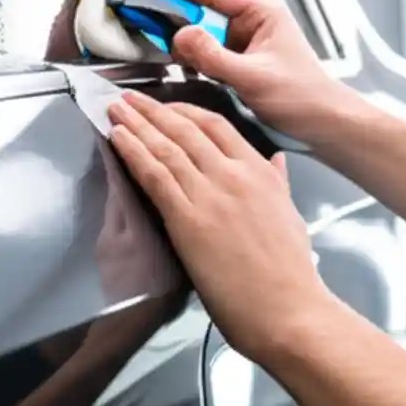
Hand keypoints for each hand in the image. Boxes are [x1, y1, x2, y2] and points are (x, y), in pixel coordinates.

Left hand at [107, 90, 332, 363]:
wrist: (287, 309)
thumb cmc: (290, 271)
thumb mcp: (290, 213)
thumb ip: (278, 182)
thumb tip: (276, 160)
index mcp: (259, 170)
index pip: (216, 125)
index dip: (185, 111)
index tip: (164, 107)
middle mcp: (233, 174)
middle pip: (185, 129)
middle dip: (152, 110)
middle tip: (127, 97)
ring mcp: (209, 194)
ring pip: (165, 147)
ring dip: (136, 124)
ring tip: (115, 108)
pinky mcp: (187, 219)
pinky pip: (154, 175)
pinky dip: (132, 152)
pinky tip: (117, 138)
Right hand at [146, 0, 365, 143]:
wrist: (324, 125)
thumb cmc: (298, 97)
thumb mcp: (252, 77)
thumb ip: (212, 56)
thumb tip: (178, 35)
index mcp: (259, 10)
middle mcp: (250, 19)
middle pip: (201, 10)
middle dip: (173, 16)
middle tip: (139, 19)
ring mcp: (244, 41)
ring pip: (202, 34)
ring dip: (182, 43)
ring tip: (155, 47)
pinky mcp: (240, 61)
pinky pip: (207, 53)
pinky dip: (192, 60)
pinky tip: (179, 69)